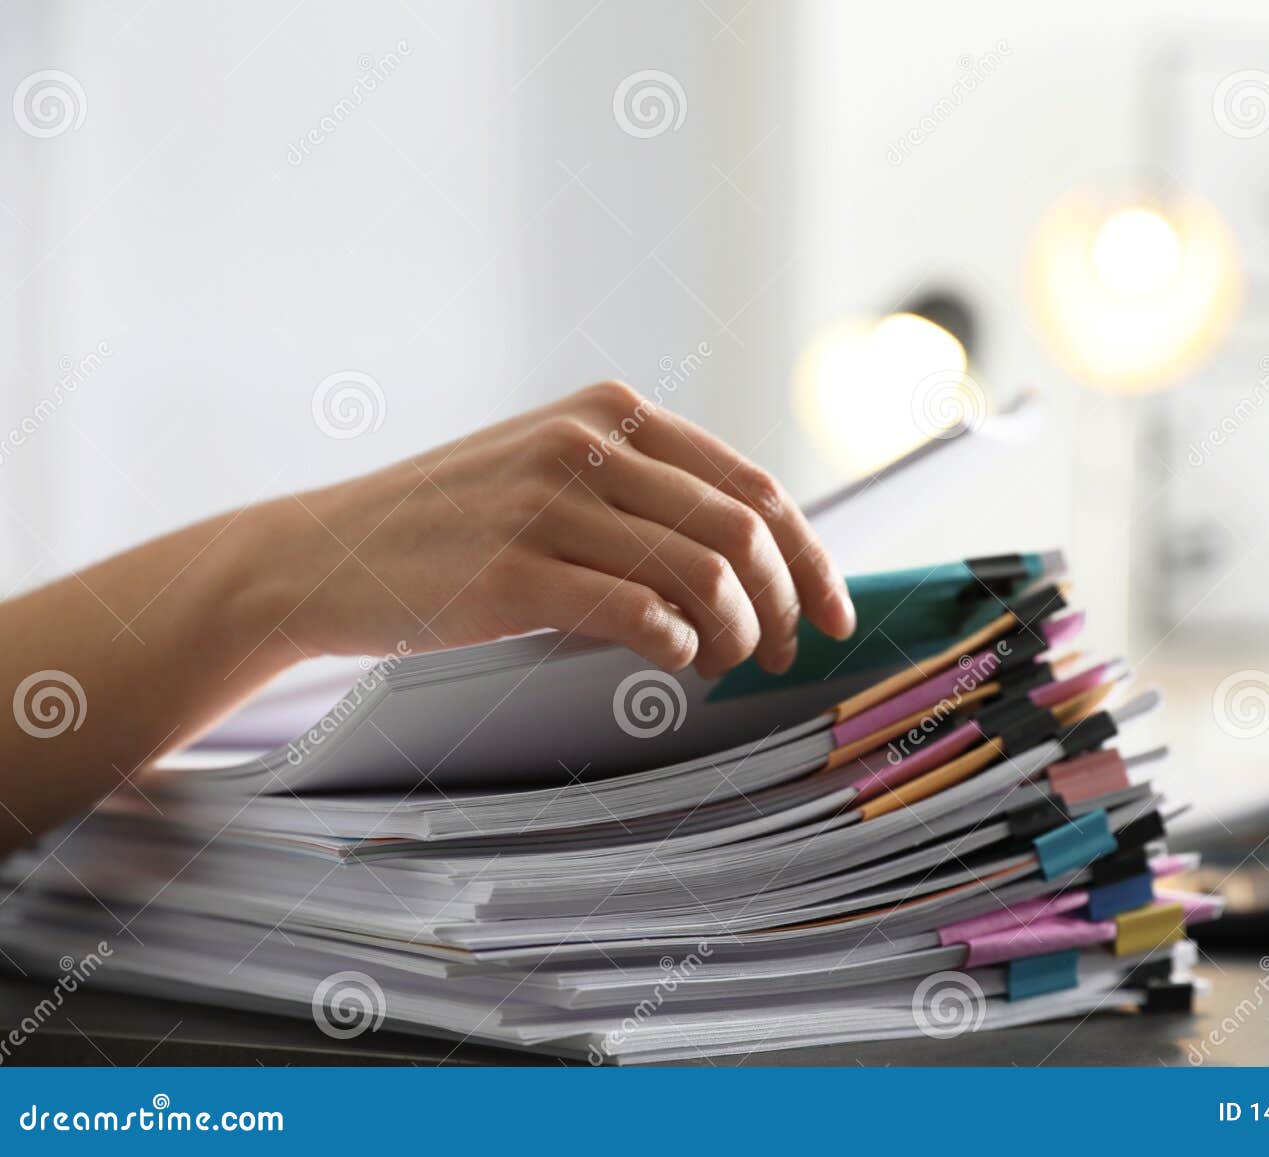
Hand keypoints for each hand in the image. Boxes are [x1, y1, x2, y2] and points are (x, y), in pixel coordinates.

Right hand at [252, 381, 856, 676]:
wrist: (323, 553)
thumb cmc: (451, 526)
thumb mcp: (549, 470)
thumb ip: (641, 492)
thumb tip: (753, 563)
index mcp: (612, 411)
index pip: (753, 482)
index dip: (810, 555)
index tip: (833, 610)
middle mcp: (589, 443)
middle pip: (743, 529)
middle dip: (786, 603)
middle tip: (786, 652)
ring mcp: (550, 502)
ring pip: (705, 573)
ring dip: (737, 634)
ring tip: (722, 664)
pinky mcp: (516, 569)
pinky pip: (642, 614)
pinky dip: (678, 648)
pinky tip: (671, 664)